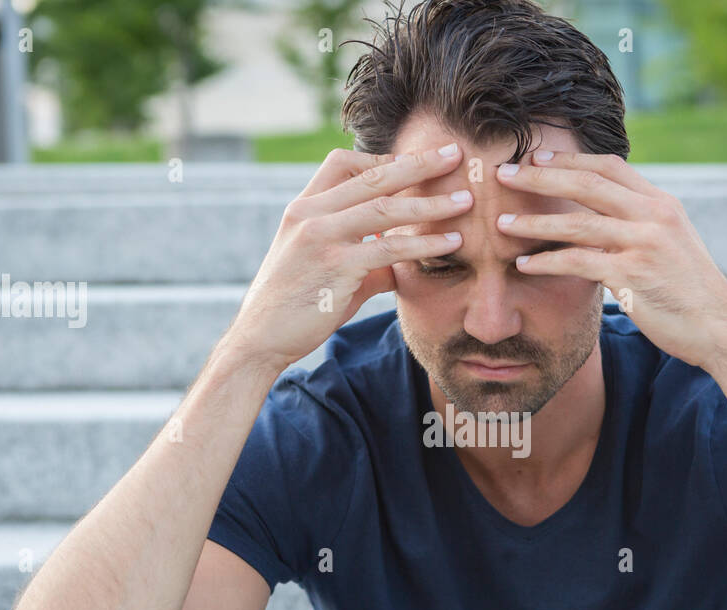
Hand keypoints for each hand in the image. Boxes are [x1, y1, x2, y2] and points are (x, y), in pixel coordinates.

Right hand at [225, 143, 472, 370]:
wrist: (260, 339)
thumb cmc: (296, 307)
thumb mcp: (327, 271)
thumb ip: (363, 261)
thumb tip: (398, 265)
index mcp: (303, 207)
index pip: (343, 163)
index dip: (383, 158)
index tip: (416, 162)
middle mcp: (309, 213)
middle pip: (373, 175)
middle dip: (418, 163)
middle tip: (454, 153)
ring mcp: (321, 237)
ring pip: (386, 208)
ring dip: (431, 202)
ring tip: (466, 200)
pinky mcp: (337, 266)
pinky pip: (390, 248)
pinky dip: (425, 243)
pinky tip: (452, 242)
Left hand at [493, 151, 726, 368]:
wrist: (720, 327)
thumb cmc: (690, 291)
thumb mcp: (672, 244)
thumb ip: (641, 225)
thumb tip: (606, 217)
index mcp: (662, 204)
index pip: (610, 166)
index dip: (569, 160)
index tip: (536, 157)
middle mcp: (654, 216)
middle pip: (587, 184)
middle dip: (541, 177)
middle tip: (504, 174)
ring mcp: (643, 245)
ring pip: (577, 224)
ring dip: (534, 223)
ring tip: (501, 223)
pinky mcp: (632, 277)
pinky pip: (578, 263)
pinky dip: (546, 262)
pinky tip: (524, 265)